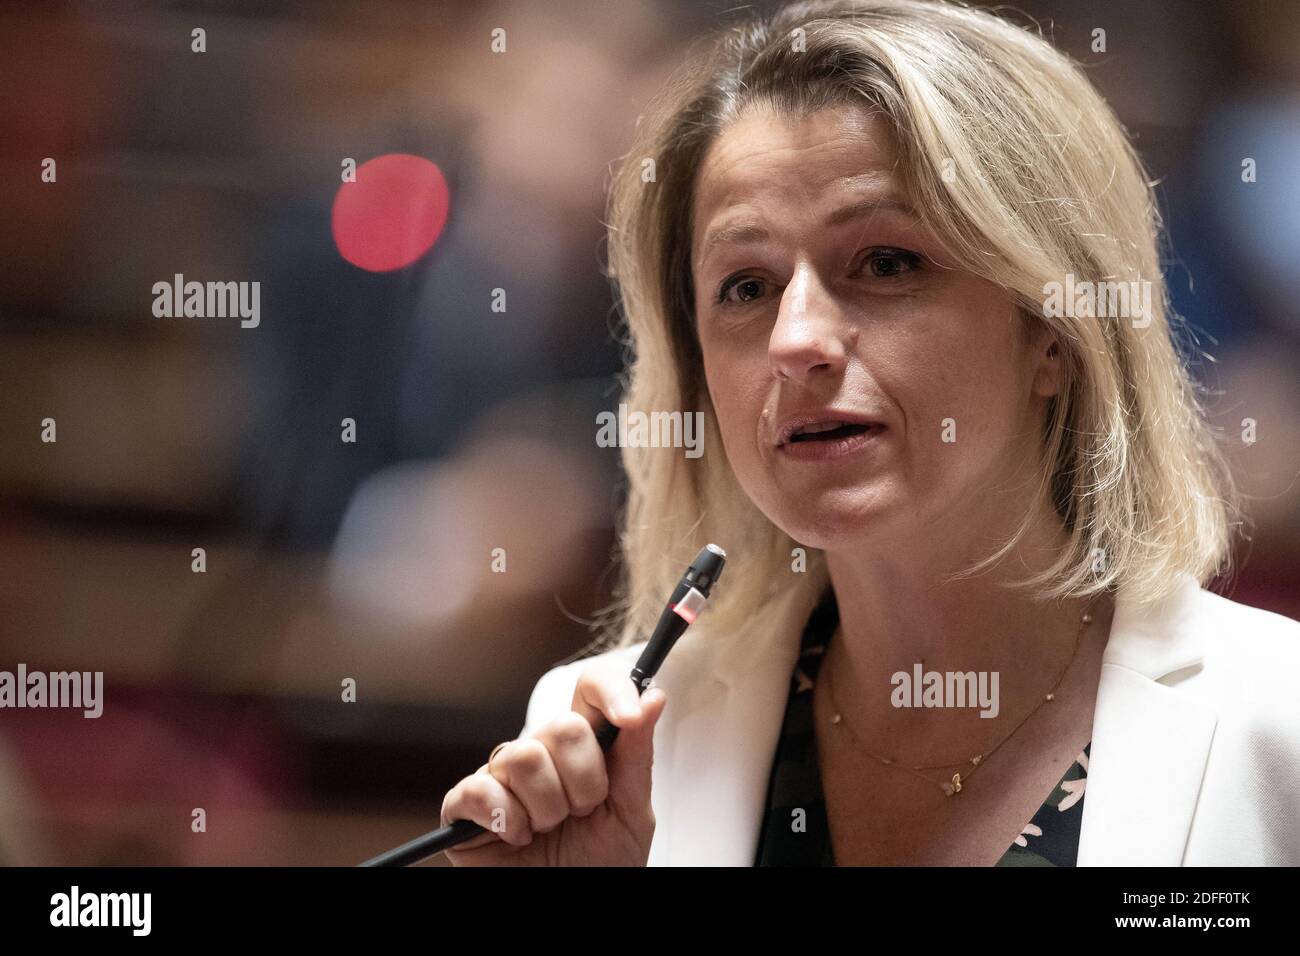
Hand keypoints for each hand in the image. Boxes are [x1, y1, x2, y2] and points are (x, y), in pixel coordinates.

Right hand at [440, 659, 665, 865]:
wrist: (572, 905)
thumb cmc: (600, 862)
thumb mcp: (630, 811)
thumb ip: (637, 755)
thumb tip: (652, 698)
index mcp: (582, 746)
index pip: (590, 688)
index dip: (611, 690)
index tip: (628, 715)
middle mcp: (540, 752)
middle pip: (562, 726)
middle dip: (584, 782)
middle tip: (582, 813)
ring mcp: (500, 776)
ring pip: (523, 757)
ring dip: (547, 808)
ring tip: (548, 830)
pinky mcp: (465, 804)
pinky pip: (479, 790)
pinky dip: (506, 820)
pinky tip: (517, 838)